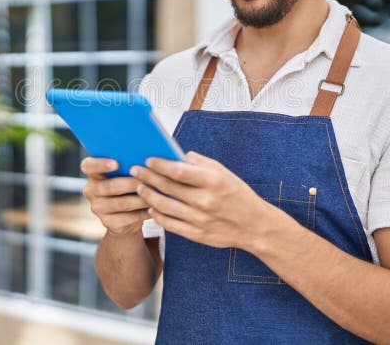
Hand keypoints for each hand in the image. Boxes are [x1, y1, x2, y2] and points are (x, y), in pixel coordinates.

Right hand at [81, 157, 150, 236]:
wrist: (125, 216)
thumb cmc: (128, 186)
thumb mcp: (125, 174)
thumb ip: (128, 165)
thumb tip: (144, 158)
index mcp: (92, 173)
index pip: (88, 165)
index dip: (100, 164)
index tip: (116, 163)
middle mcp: (91, 190)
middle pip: (109, 186)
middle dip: (130, 183)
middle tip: (147, 179)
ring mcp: (98, 208)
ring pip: (122, 203)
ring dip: (140, 198)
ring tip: (155, 194)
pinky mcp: (108, 222)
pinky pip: (128, 217)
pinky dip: (143, 212)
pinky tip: (154, 208)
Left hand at [130, 151, 272, 249]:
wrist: (254, 226)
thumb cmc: (237, 194)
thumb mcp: (223, 173)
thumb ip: (199, 163)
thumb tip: (176, 156)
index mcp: (213, 182)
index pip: (179, 171)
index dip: (160, 165)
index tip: (148, 159)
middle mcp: (205, 201)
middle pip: (168, 188)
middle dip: (148, 177)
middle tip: (135, 170)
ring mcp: (200, 220)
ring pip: (164, 207)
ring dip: (148, 196)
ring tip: (140, 188)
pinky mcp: (196, 234)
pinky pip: (169, 224)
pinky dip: (157, 215)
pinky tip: (152, 207)